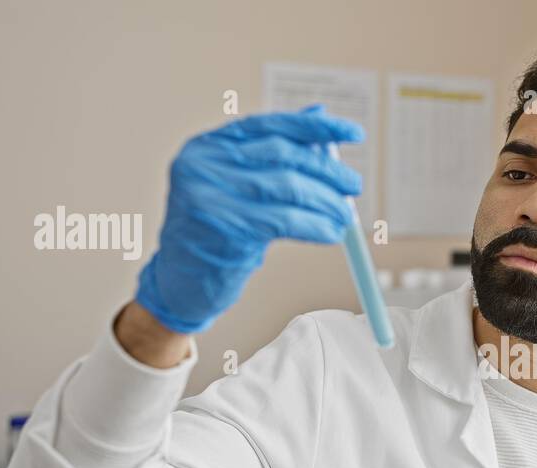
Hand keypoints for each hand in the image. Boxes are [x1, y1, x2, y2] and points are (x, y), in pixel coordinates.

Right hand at [134, 105, 363, 333]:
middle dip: (327, 170)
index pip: (269, 124)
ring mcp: (211, 195)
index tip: (353, 133)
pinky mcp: (226, 228)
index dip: (315, 127)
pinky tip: (331, 233)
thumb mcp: (238, 185)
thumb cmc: (217, 232)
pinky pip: (286, 221)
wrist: (182, 283)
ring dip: (326, 202)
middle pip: (283, 154)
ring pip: (289, 187)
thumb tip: (321, 115)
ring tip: (346, 216)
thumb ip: (273, 153)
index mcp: (207, 145)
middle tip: (354, 185)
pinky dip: (316, 226)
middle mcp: (203, 164)